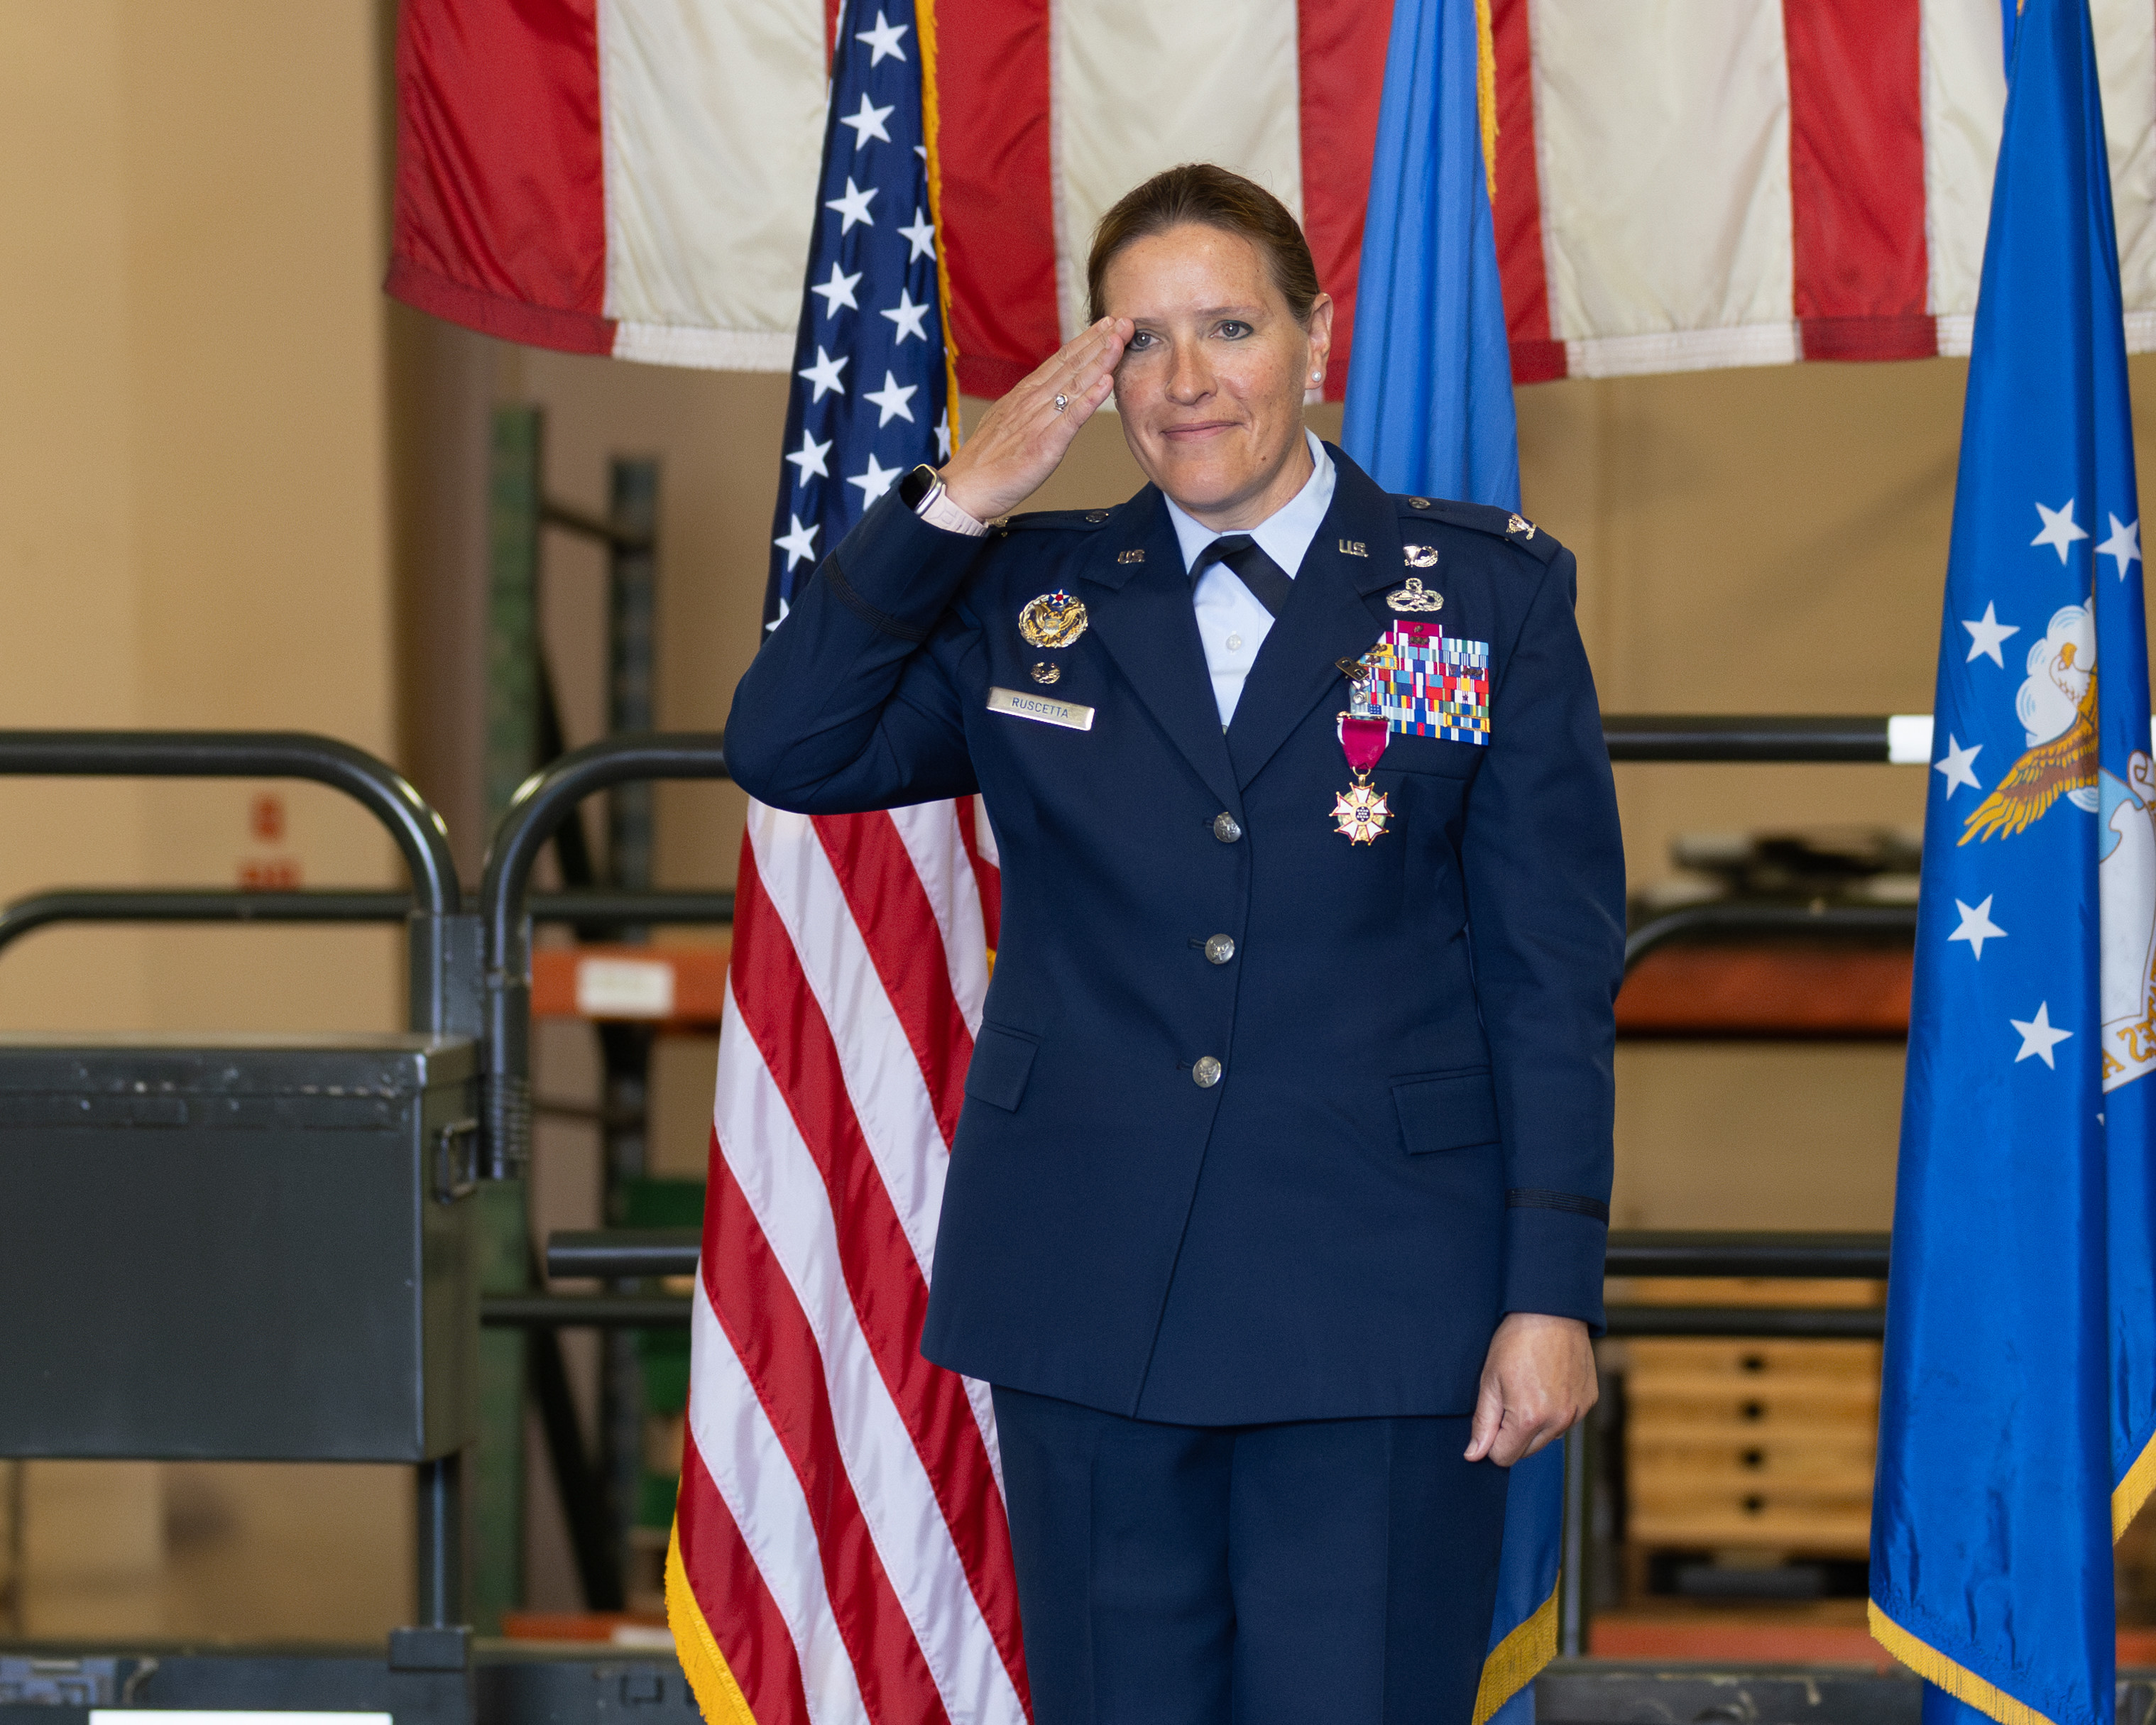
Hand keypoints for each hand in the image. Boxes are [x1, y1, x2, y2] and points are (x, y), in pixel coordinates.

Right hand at [939, 317, 1131, 520]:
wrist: (965, 488)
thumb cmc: (986, 461)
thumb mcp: (1008, 423)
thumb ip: (1029, 408)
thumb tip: (1048, 397)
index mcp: (1025, 395)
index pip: (1060, 361)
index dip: (1086, 341)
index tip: (1107, 324)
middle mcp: (1032, 401)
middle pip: (1071, 365)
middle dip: (1100, 342)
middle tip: (1125, 321)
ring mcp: (1038, 421)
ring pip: (1074, 385)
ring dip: (1099, 361)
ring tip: (1120, 341)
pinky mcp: (1043, 445)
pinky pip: (1070, 419)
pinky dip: (1089, 400)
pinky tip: (1106, 383)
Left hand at [1464, 1313, 1596, 1466]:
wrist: (1552, 1312)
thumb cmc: (1516, 1341)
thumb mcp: (1489, 1380)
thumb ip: (1483, 1422)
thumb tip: (1474, 1454)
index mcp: (1528, 1418)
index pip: (1504, 1456)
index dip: (1492, 1441)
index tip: (1491, 1418)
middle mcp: (1557, 1421)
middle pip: (1527, 1452)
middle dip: (1513, 1434)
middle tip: (1509, 1398)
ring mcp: (1576, 1412)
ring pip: (1547, 1438)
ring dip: (1535, 1424)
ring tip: (1529, 1388)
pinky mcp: (1588, 1402)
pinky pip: (1566, 1421)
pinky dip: (1554, 1411)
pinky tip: (1547, 1385)